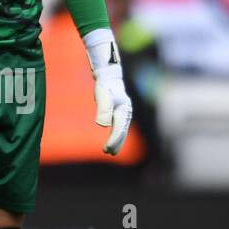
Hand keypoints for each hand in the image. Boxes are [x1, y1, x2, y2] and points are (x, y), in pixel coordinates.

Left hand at [88, 38, 132, 154]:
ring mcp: (124, 113)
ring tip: (110, 152)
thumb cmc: (105, 86)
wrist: (109, 77)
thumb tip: (103, 125)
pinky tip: (112, 142)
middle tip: (108, 152)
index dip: (114, 140)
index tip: (107, 148)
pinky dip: (117, 135)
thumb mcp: (102, 96)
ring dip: (117, 141)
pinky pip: (120, 127)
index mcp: (124, 109)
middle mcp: (126, 112)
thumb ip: (103, 109)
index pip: (119, 128)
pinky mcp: (120, 113)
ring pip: (122, 130)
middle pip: (122, 131)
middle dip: (116, 143)